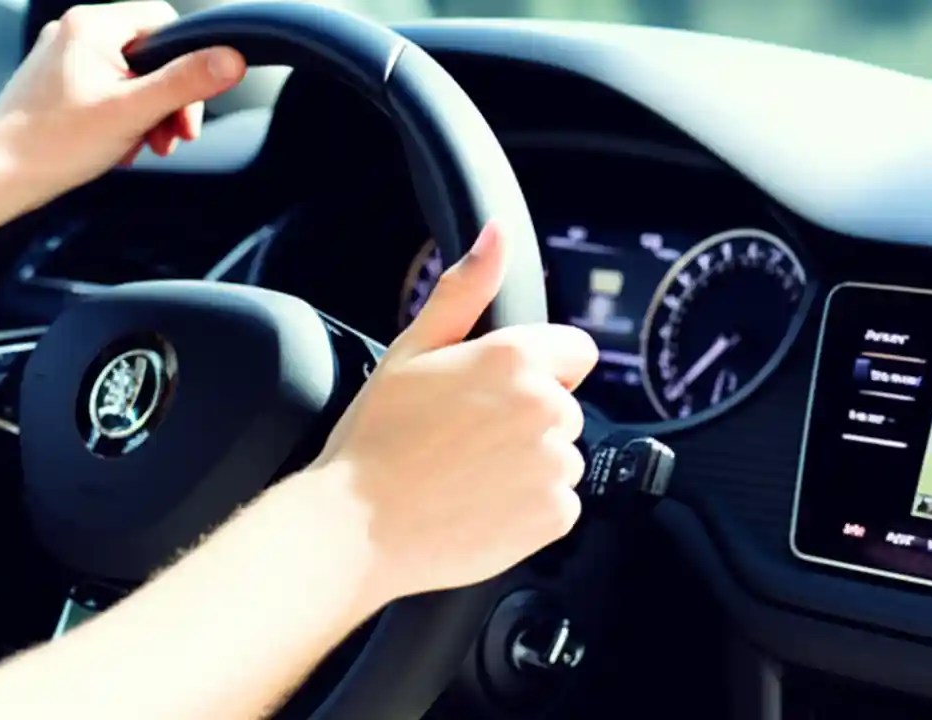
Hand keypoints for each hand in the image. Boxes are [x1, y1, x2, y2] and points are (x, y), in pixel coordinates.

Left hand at [0, 1, 245, 198]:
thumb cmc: (51, 144)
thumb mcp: (133, 112)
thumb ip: (185, 83)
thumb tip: (230, 60)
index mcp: (91, 26)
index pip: (164, 22)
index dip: (188, 63)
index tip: (191, 104)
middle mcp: (73, 34)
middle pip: (148, 55)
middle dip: (167, 99)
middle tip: (173, 135)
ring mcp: (62, 60)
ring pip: (129, 78)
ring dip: (147, 114)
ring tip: (143, 145)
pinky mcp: (55, 86)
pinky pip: (106, 94)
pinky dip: (121, 120)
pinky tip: (118, 146)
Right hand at [310, 223, 598, 602]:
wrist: (356, 529)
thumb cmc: (375, 440)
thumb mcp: (412, 350)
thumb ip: (464, 288)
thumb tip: (497, 233)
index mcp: (514, 359)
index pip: (575, 350)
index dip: (537, 367)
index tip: (493, 392)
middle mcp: (545, 408)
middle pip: (563, 405)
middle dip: (527, 418)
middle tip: (464, 438)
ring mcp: (555, 465)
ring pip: (561, 455)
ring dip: (528, 464)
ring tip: (466, 475)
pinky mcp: (555, 516)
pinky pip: (558, 503)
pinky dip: (528, 508)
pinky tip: (478, 505)